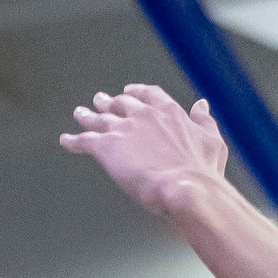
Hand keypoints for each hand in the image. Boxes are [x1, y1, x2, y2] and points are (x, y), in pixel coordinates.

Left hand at [60, 84, 228, 214]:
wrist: (184, 187)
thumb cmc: (202, 171)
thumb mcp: (212, 141)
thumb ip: (203, 120)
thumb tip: (202, 104)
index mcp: (169, 112)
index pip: (149, 95)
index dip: (137, 92)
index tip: (130, 90)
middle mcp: (144, 115)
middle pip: (120, 104)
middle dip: (109, 102)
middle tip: (100, 100)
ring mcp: (123, 129)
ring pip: (99, 119)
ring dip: (88, 116)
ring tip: (79, 113)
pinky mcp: (106, 146)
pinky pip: (84, 140)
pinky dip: (73, 140)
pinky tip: (65, 140)